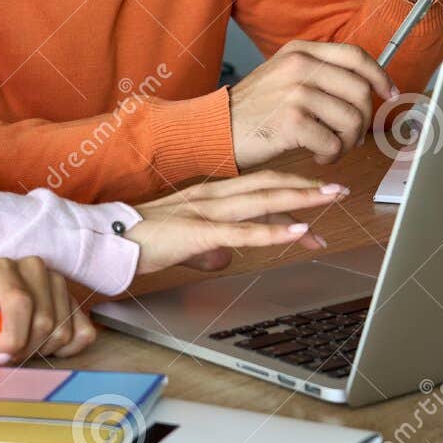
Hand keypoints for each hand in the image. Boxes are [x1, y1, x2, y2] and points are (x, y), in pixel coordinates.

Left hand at [0, 256, 96, 364]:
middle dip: (23, 349)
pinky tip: (44, 343)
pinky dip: (65, 348)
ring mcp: (58, 282)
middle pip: (43, 322)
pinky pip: (82, 333)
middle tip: (6, 355)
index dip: (13, 336)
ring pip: (63, 331)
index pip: (19, 302)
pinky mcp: (75, 298)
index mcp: (1, 269)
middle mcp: (34, 269)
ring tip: (22, 344)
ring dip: (41, 349)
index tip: (0, 357)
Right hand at [124, 172, 350, 275]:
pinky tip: (298, 230)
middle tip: (339, 190)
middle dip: (306, 187)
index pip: (257, 189)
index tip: (317, 204)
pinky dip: (274, 230)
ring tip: (329, 199)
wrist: (103, 240)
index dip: (291, 193)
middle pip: (267, 186)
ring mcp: (205, 211)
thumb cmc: (136, 240)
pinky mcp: (197, 231)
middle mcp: (210, 196)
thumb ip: (206, 247)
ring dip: (300, 200)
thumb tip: (225, 257)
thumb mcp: (181, 242)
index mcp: (207, 196)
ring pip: (262, 200)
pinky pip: (243, 231)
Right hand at [228, 41, 394, 168]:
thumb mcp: (282, 75)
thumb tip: (367, 87)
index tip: (390, 94)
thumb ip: (318, 72)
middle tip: (348, 137)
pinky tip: (316, 157)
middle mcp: (299, 66)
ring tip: (330, 148)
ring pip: (352, 120)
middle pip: (361, 92)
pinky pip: (334, 144)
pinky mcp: (292, 122)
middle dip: (363, 122)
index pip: (356, 56)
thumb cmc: (251, 110)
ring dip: (347, 143)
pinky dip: (331, 157)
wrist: (214, 129)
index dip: (380, 77)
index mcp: (300, 51)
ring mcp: (295, 92)